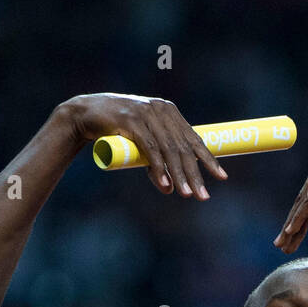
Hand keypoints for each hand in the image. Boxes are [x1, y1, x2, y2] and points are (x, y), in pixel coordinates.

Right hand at [56, 93, 227, 197]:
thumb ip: (157, 162)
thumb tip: (170, 188)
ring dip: (179, 175)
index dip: (209, 159)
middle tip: (204, 196)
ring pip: (169, 149)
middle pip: (184, 147)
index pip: (194, 138)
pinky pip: (150, 148)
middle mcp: (161, 110)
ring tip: (187, 194)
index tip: (222, 177)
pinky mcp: (131, 120)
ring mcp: (146, 113)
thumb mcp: (143, 145)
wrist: (85, 115)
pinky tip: (165, 184)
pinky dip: (158, 168)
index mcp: (169, 112)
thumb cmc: (118, 131)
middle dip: (196, 174)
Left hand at [274, 146, 307, 251]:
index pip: (307, 193)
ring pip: (302, 204)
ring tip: (282, 246)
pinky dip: (298, 220)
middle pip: (302, 199)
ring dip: (291, 228)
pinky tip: (289, 233)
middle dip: (291, 224)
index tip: (290, 235)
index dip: (298, 216)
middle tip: (280, 244)